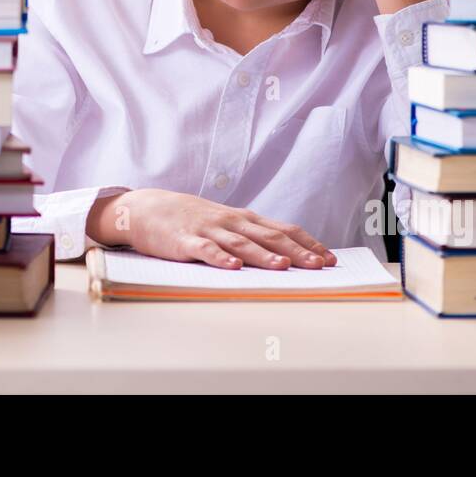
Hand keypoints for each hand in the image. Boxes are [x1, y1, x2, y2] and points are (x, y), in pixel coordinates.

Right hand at [86, 188, 337, 269]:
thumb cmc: (189, 219)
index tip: (329, 258)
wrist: (146, 209)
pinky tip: (233, 267)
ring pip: (241, 244)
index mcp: (243, 219)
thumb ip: (250, 235)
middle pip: (269, 237)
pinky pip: (206, 251)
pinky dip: (220, 258)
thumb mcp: (223, 223)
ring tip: (283, 267)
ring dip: (264, 256)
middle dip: (297, 252)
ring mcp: (209, 230)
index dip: (307, 243)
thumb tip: (284, 253)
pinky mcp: (185, 242)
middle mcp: (231, 222)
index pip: (283, 230)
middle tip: (320, 265)